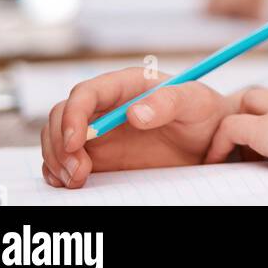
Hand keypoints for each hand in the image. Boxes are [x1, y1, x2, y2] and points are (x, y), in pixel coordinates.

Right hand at [40, 66, 239, 189]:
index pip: (86, 93)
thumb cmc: (204, 113)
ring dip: (56, 160)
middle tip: (77, 172)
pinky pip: (64, 160)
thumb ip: (169, 102)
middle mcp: (106, 106)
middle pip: (61, 116)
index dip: (73, 116)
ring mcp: (99, 132)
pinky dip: (58, 171)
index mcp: (126, 85)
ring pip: (57, 138)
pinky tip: (70, 182)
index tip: (75, 142)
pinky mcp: (98, 155)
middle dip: (59, 143)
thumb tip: (134, 113)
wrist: (211, 139)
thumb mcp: (195, 102)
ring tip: (76, 180)